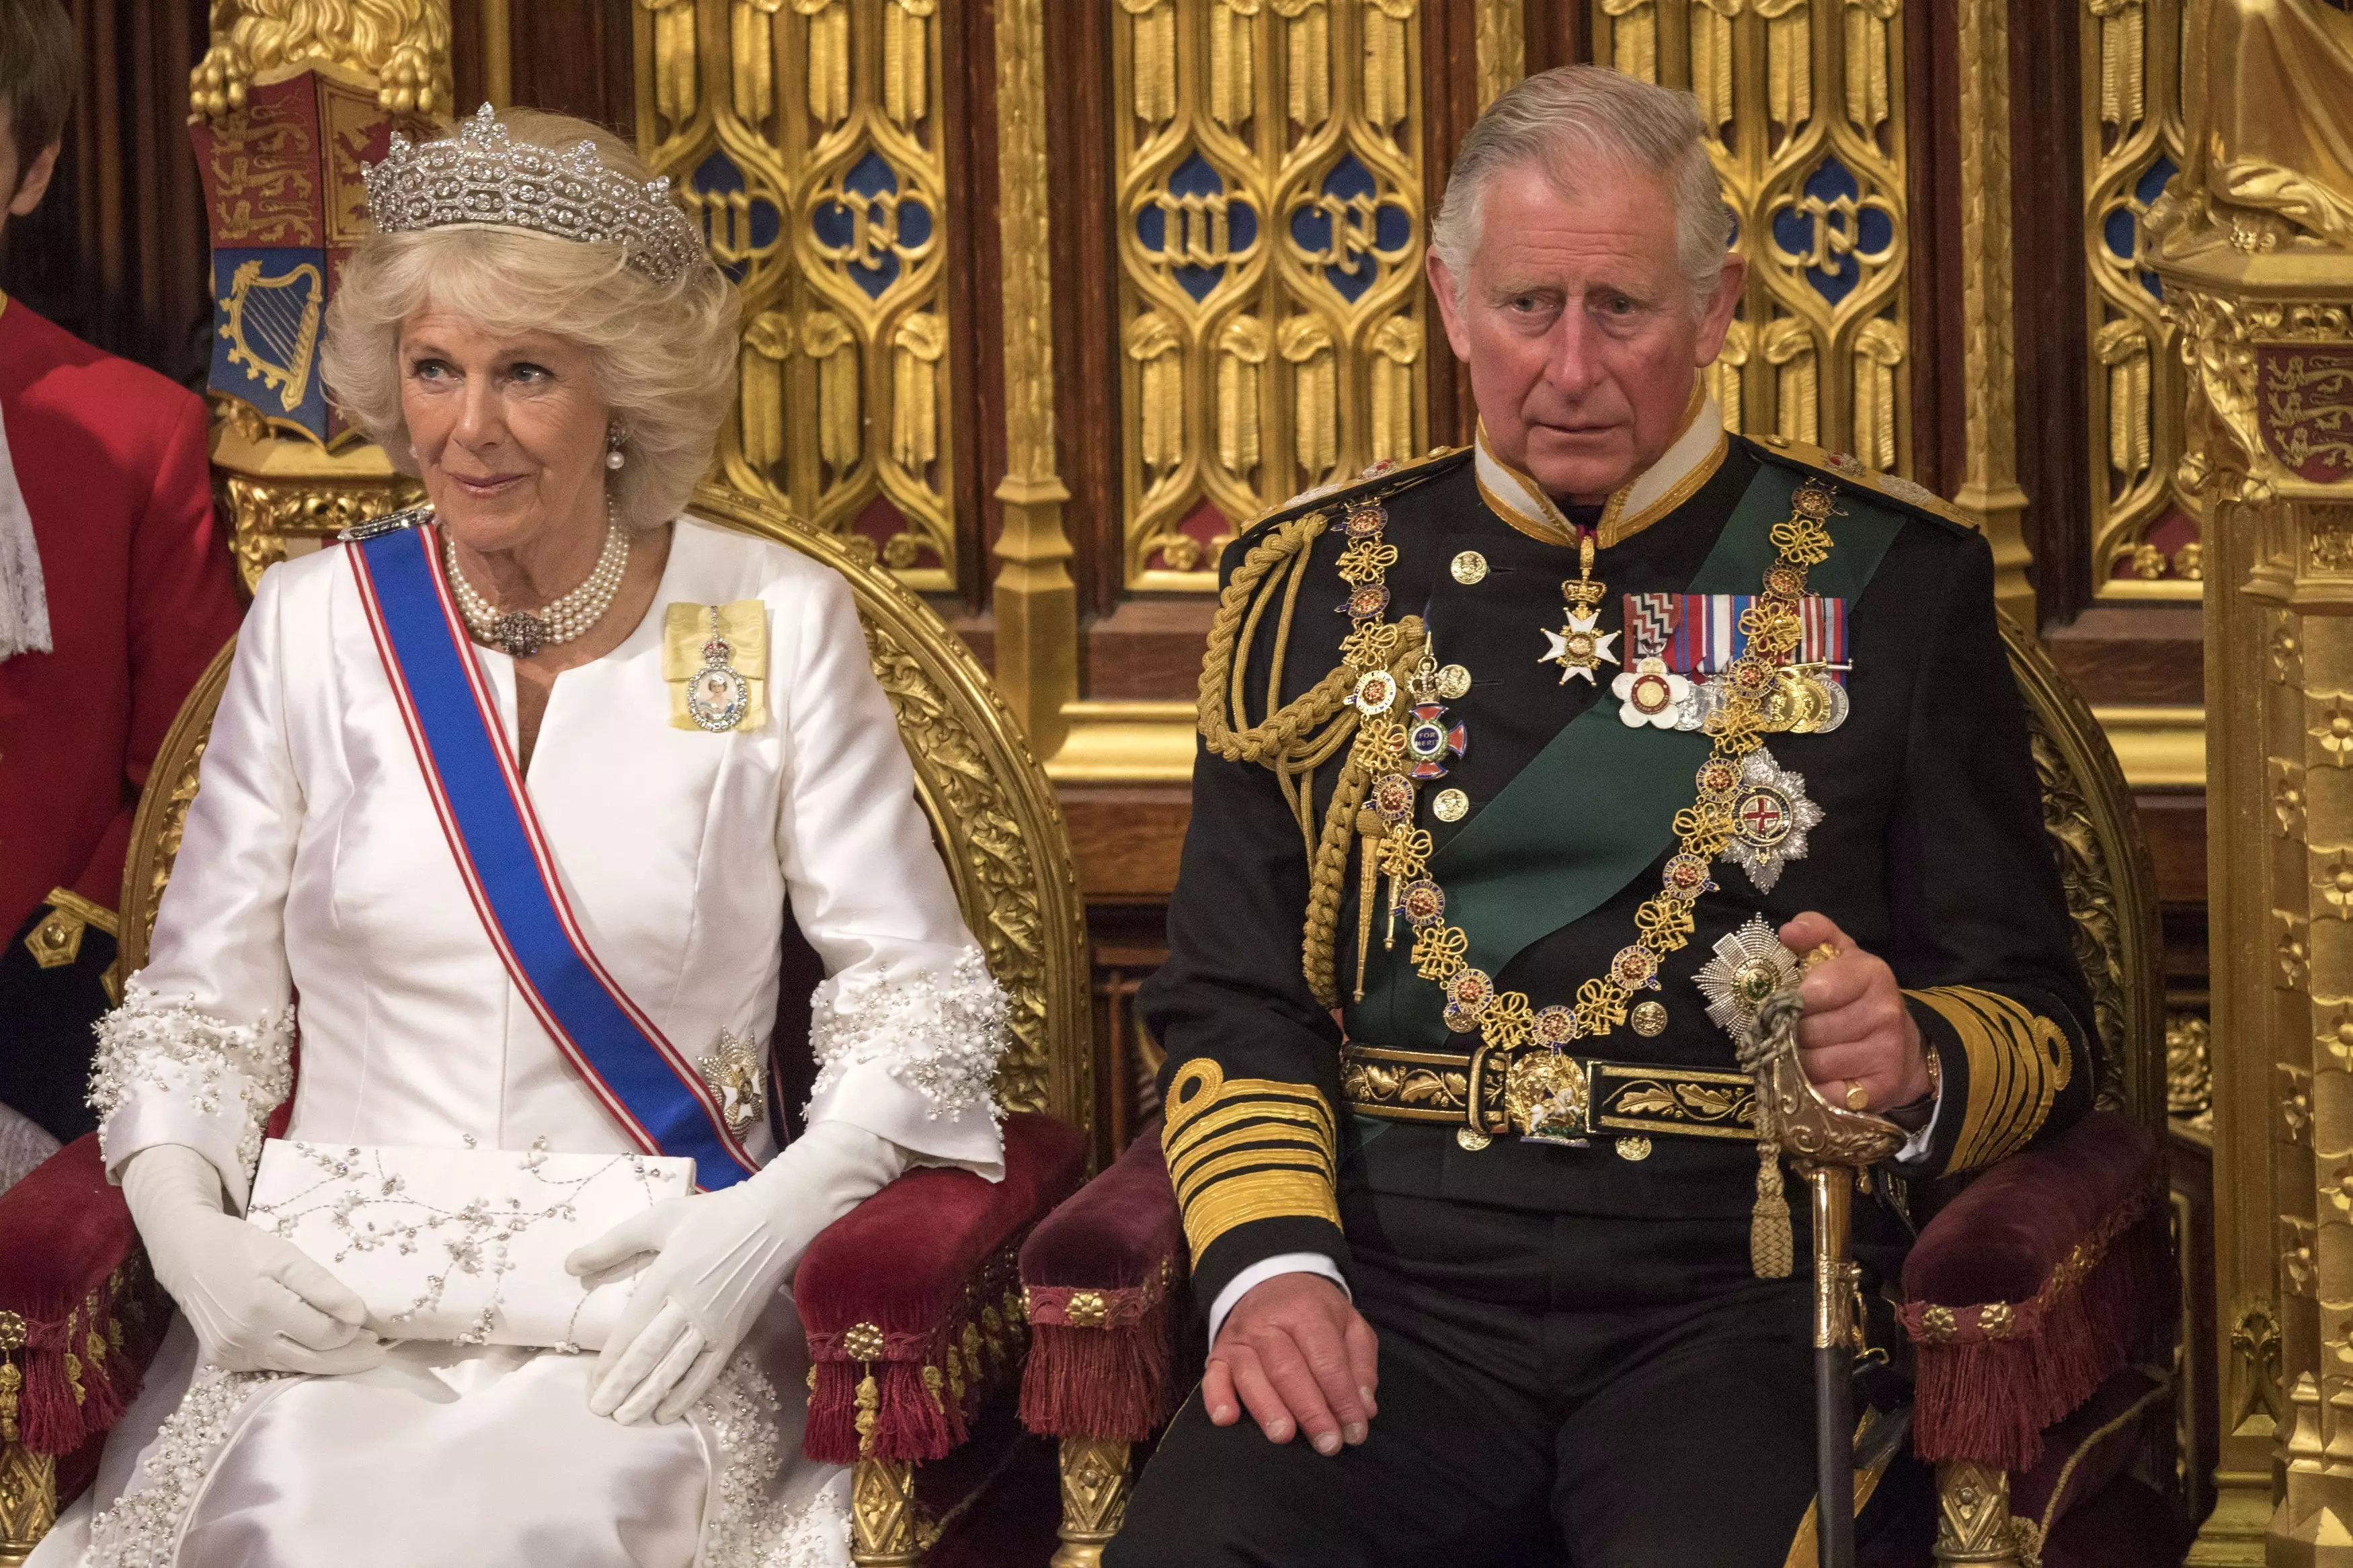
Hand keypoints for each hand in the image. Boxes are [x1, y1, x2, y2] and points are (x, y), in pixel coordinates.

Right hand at [122, 1144, 383, 1375]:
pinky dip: (297, 1360)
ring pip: (292, 1367)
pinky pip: (270, 1366)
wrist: (189, 1255)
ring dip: (326, 1363)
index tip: (372, 1326)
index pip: (324, 1334)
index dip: (353, 1333)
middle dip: (348, 1358)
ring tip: (356, 1353)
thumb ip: (323, 1287)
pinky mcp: (224, 1360)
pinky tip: (316, 1352)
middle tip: (378, 1351)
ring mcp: (232, 1353)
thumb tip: (358, 1316)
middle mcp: (245, 1336)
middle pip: (311, 1359)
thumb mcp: (288, 1256)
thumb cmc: (244, 1248)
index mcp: (264, 1306)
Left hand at [566, 1121, 901, 1424]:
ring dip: (649, 1397)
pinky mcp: (734, 1333)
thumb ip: (613, 1244)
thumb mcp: (659, 1219)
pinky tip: (667, 1412)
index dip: (609, 1363)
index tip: (591, 1387)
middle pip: (649, 1357)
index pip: (631, 1331)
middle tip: (601, 1412)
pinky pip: (706, 1371)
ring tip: (626, 1419)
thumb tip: (570, 1266)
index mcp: (667, 1278)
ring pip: (675, 1369)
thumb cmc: (714, 1216)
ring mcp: (714, 1324)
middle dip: (623, 1387)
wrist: (775, 1220)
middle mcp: (688, 1307)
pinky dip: (686, 1395)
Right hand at [1203, 1272, 1377, 1455]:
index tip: (1355, 1432)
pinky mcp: (1218, 1353)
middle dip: (1310, 1410)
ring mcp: (1240, 1339)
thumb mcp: (1350, 1324)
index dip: (1342, 1398)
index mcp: (1306, 1311)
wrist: (1271, 1281)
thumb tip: (1365, 1408)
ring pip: (1251, 1374)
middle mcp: (1268, 1323)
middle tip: (1328, 1444)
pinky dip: (1216, 1397)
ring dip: (1267, 1408)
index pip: (1326, 1360)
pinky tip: (1226, 1419)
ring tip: (1284, 1436)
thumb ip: (1361, 1365)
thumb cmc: (1315, 1312)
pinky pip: (1213, 1376)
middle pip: (1288, 1369)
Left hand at [1778, 912, 1930, 1113]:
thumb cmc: (1856, 996)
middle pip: (1807, 1031)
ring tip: (1800, 1053)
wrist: (1901, 1046)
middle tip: (1788, 1032)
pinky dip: (1811, 1089)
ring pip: (1811, 1064)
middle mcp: (1884, 1012)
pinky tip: (1815, 1079)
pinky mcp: (1880, 1090)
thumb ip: (1814, 933)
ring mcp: (1885, 1053)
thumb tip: (1789, 932)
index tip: (1784, 1004)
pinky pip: (1825, 1093)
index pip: (1813, 992)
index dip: (1789, 1002)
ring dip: (1795, 1062)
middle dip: (1788, 1034)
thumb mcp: (1839, 956)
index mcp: (1872, 974)